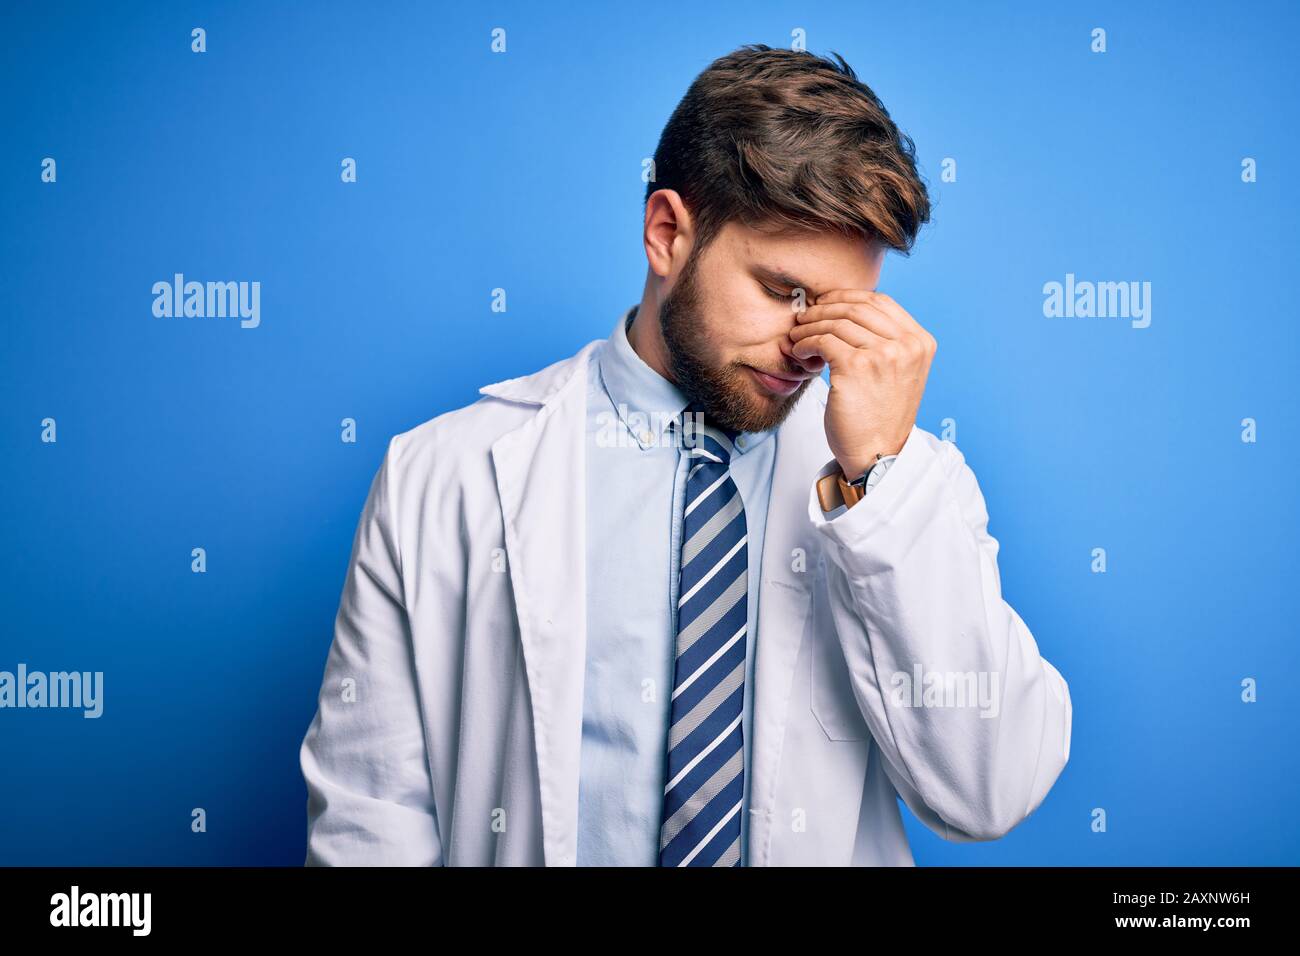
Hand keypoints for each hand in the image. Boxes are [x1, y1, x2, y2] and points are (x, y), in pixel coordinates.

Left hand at [787, 290, 936, 478]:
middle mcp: (907, 345)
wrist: (878, 454)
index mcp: (920, 342)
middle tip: (805, 317)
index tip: (826, 302)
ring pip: (837, 323)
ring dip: (810, 326)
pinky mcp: (857, 367)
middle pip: (857, 308)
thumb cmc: (881, 416)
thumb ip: (886, 341)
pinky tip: (800, 352)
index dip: (847, 297)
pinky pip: (823, 341)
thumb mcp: (898, 372)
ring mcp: (884, 355)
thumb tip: (847, 311)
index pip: (880, 301)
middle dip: (824, 308)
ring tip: (797, 336)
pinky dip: (806, 343)